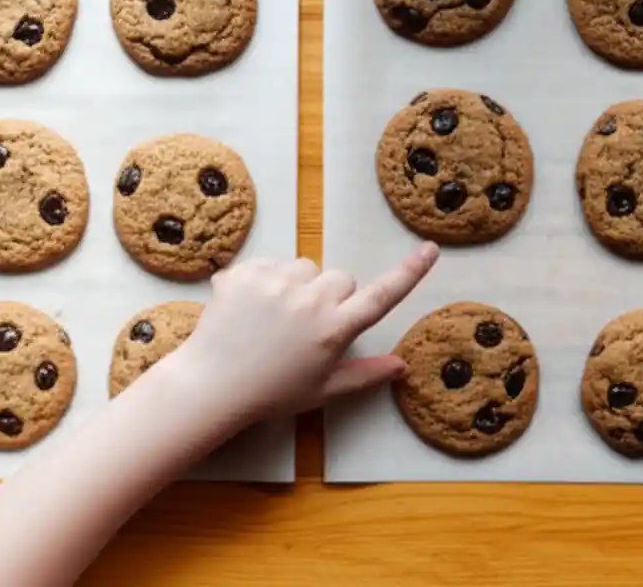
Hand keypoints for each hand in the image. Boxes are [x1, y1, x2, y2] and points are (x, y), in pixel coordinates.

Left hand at [172, 242, 438, 419]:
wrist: (212, 384)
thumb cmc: (271, 393)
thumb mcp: (322, 390)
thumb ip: (365, 375)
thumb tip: (402, 365)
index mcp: (335, 328)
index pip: (381, 295)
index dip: (409, 273)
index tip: (430, 250)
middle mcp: (311, 299)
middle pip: (340, 279)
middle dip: (331, 296)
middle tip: (307, 326)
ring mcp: (277, 281)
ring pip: (303, 268)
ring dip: (297, 285)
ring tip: (274, 318)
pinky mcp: (246, 272)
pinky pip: (268, 264)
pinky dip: (262, 281)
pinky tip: (249, 310)